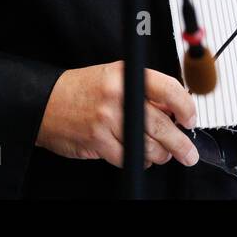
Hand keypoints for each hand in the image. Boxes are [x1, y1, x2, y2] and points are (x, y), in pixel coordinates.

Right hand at [35, 61, 200, 169]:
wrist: (46, 103)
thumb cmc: (82, 90)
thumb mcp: (116, 77)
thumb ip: (145, 91)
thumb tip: (175, 109)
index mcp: (126, 75)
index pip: (168, 89)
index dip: (186, 107)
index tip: (190, 119)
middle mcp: (118, 95)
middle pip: (162, 125)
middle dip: (181, 144)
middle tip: (189, 153)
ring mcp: (107, 120)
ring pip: (148, 146)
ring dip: (160, 155)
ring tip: (162, 154)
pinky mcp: (98, 142)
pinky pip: (129, 158)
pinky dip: (139, 161)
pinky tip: (139, 156)